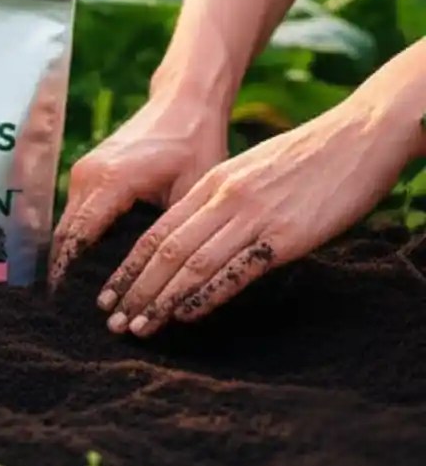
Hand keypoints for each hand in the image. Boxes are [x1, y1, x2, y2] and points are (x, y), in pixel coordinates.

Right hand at [48, 96, 227, 290]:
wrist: (184, 100)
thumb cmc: (196, 142)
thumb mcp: (192, 191)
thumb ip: (172, 233)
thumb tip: (167, 280)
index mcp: (111, 181)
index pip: (79, 238)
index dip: (71, 275)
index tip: (69, 308)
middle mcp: (88, 175)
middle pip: (65, 235)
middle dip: (65, 273)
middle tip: (70, 312)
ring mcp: (84, 170)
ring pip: (67, 225)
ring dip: (69, 257)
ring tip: (75, 295)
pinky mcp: (88, 170)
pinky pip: (75, 211)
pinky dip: (77, 239)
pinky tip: (85, 264)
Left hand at [98, 94, 420, 337]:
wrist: (356, 137)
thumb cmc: (305, 158)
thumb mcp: (249, 171)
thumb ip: (220, 201)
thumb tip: (196, 236)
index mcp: (211, 184)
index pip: (156, 232)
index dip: (129, 268)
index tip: (108, 295)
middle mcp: (223, 200)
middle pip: (165, 252)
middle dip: (135, 290)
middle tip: (113, 323)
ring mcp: (252, 217)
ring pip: (192, 264)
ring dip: (161, 300)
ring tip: (139, 327)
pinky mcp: (284, 236)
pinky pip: (236, 271)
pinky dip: (206, 296)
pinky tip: (185, 315)